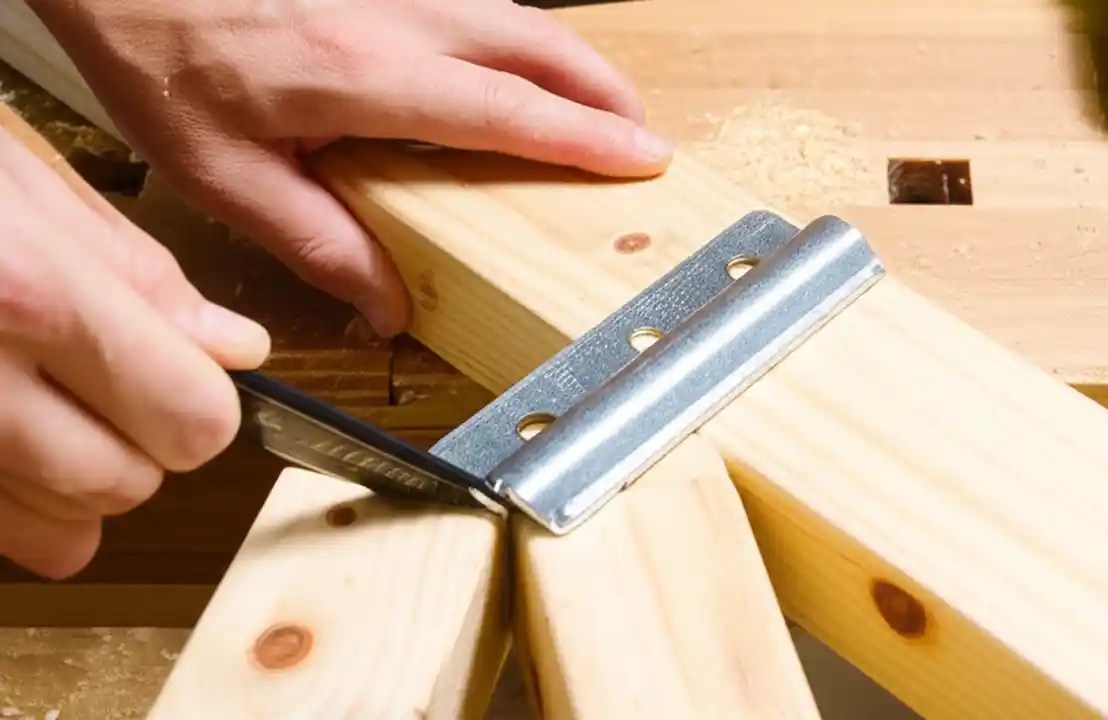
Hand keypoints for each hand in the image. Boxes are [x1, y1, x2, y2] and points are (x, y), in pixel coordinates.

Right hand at [0, 126, 269, 578]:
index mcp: (25, 294)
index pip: (189, 420)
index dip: (198, 403)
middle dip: (137, 442)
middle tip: (101, 382)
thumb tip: (234, 349)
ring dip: (72, 482)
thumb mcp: (16, 175)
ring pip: (58, 533)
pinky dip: (10, 505)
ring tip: (37, 400)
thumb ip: (135, 271)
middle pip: (128, 484)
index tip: (184, 377)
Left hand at [27, 0, 673, 336]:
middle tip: (643, 132)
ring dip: (571, 59)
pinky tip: (519, 62)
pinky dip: (521, 34)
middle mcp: (396, 16)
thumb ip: (318, 242)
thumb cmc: (159, 55)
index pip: (506, 111)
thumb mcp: (224, 176)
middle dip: (605, 89)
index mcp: (365, 77)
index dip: (584, 137)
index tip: (642, 158)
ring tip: (598, 104)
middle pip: (538, 44)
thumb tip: (388, 304)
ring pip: (515, 13)